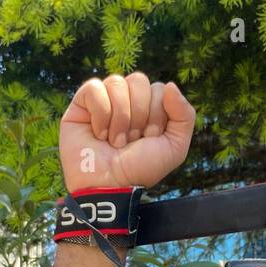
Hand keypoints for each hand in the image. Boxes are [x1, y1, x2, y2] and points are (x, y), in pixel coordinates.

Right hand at [59, 72, 194, 192]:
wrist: (109, 186)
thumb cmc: (139, 169)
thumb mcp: (174, 147)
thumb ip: (185, 115)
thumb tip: (169, 85)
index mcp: (148, 108)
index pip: (158, 89)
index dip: (156, 114)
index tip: (148, 139)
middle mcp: (126, 101)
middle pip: (139, 80)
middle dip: (138, 115)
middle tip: (131, 141)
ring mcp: (103, 101)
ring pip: (117, 82)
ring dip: (120, 118)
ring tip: (115, 141)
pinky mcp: (80, 105)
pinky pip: (94, 88)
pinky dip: (101, 113)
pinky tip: (99, 134)